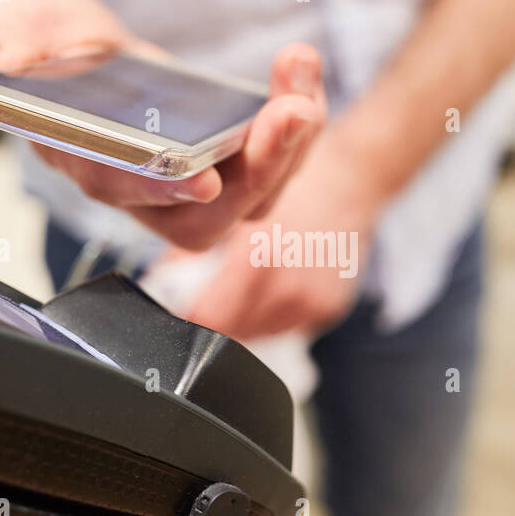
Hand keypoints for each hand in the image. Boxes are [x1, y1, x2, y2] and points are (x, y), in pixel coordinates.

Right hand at [0, 0, 326, 249]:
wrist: (62, 45)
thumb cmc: (36, 45)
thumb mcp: (8, 30)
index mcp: (87, 166)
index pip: (128, 195)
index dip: (167, 192)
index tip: (206, 177)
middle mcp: (144, 188)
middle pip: (213, 214)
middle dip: (261, 167)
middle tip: (290, 111)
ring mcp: (190, 177)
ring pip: (256, 191)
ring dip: (292, 140)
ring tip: (298, 71)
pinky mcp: (224, 153)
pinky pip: (274, 154)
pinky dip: (295, 113)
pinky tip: (298, 65)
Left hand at [181, 137, 380, 340]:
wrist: (350, 181)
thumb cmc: (292, 187)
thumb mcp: (237, 212)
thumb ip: (197, 247)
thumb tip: (164, 277)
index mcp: (257, 262)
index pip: (209, 318)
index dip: (192, 312)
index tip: (184, 305)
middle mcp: (288, 289)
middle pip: (232, 330)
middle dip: (218, 314)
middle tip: (212, 291)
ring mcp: (311, 304)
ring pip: (259, 333)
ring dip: (246, 317)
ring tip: (249, 282)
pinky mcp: (328, 310)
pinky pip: (286, 326)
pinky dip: (276, 311)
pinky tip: (280, 281)